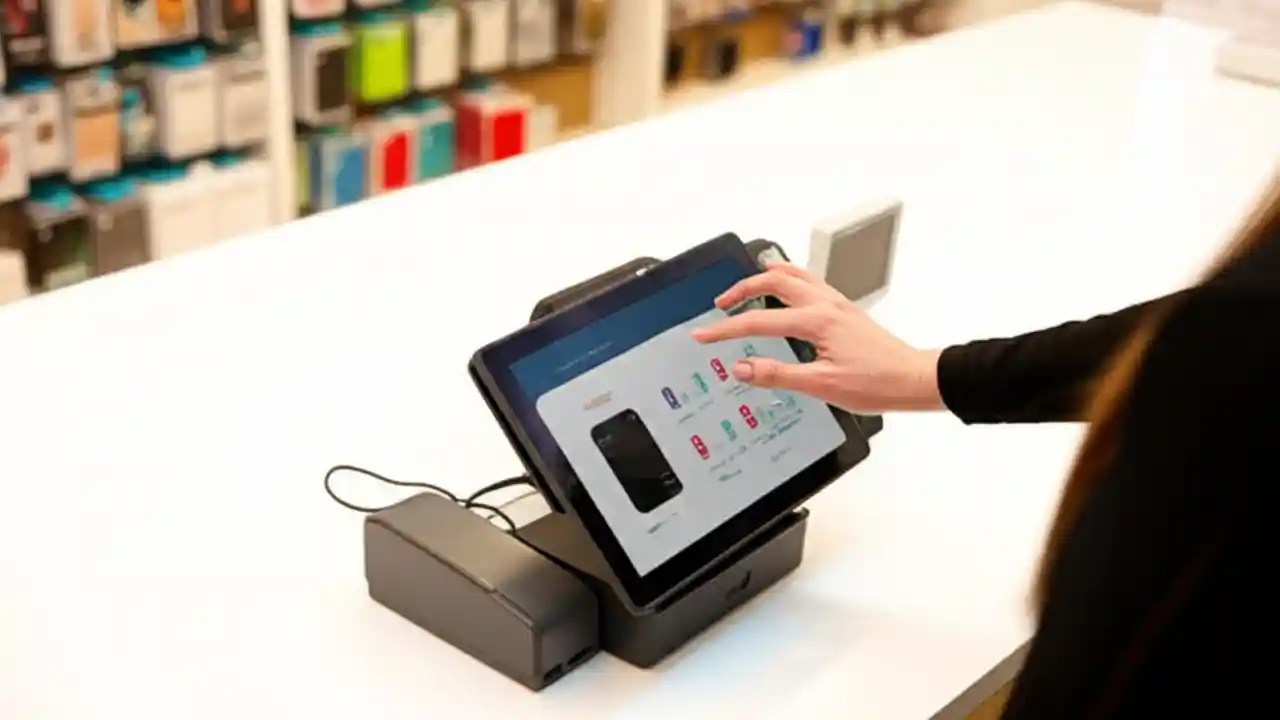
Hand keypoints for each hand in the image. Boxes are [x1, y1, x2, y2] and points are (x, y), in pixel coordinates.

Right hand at [691, 262, 943, 413]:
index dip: (726, 329)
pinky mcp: (843, 310)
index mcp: (817, 321)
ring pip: (793, 275)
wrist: (913, 379)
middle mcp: (826, 305)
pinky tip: (784, 286)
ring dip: (763, 277)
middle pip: (773, 280)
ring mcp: (836, 304)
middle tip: (719, 304)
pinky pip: (809, 282)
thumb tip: (743, 367)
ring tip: (744, 286)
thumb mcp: (822, 385)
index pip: (759, 320)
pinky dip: (787, 278)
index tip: (704, 335)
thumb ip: (777, 374)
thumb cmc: (877, 383)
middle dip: (740, 289)